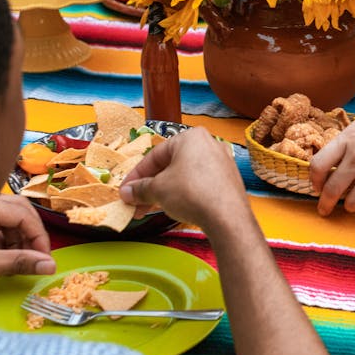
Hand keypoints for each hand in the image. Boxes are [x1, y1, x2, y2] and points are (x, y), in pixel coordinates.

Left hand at [0, 195, 53, 289]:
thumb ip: (19, 262)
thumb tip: (50, 265)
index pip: (23, 213)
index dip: (38, 235)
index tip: (45, 257)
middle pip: (19, 213)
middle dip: (30, 236)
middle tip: (37, 258)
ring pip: (10, 222)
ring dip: (20, 242)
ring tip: (19, 264)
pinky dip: (7, 245)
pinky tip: (5, 261)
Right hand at [119, 127, 246, 227]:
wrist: (226, 217)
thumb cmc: (194, 194)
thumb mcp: (158, 190)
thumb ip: (140, 189)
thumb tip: (128, 192)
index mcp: (191, 137)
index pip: (155, 155)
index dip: (136, 175)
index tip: (127, 189)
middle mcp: (209, 145)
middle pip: (170, 165)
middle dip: (151, 185)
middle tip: (137, 201)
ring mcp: (221, 162)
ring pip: (184, 175)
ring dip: (165, 191)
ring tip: (151, 207)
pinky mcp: (227, 180)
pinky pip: (199, 183)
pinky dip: (184, 193)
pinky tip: (174, 207)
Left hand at [309, 97, 354, 215]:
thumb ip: (352, 140)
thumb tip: (341, 157)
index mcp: (348, 139)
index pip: (319, 165)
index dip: (314, 179)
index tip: (316, 186)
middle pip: (332, 189)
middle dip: (325, 204)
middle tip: (324, 209)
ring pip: (353, 201)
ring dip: (350, 206)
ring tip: (351, 206)